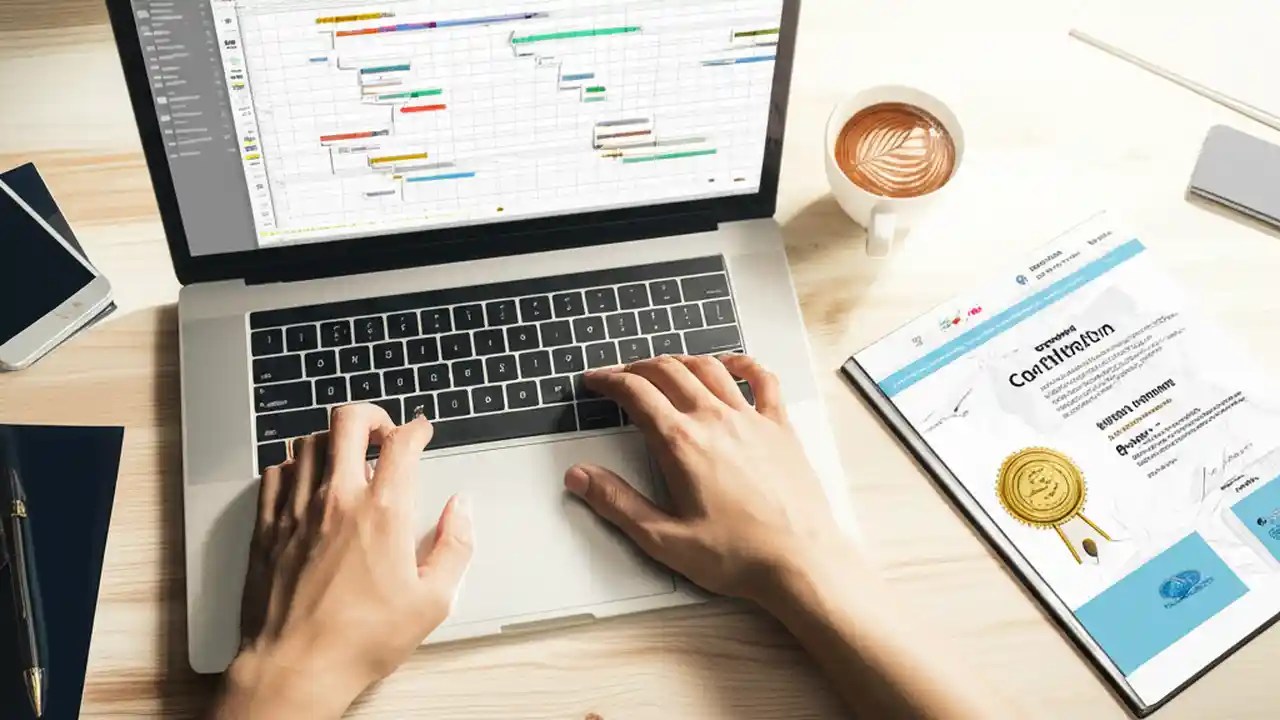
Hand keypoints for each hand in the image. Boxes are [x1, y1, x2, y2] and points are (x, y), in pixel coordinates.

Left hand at [213, 406, 472, 719]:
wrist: (296, 668)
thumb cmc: (361, 641)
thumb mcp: (432, 601)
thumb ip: (455, 546)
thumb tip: (462, 508)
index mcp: (383, 513)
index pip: (402, 443)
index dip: (417, 429)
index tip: (422, 432)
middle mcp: (338, 500)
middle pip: (348, 421)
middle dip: (372, 416)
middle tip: (382, 432)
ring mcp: (296, 510)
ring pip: (308, 441)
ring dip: (332, 440)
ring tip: (346, 456)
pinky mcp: (267, 528)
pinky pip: (275, 473)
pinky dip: (295, 466)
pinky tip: (306, 483)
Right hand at [565, 355, 849, 605]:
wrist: (799, 561)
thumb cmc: (737, 555)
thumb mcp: (663, 539)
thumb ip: (617, 503)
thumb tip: (580, 476)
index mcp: (681, 444)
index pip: (635, 393)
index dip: (609, 381)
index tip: (595, 380)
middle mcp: (714, 420)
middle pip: (668, 371)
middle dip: (637, 367)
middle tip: (622, 375)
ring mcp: (750, 419)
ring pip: (709, 368)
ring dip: (680, 360)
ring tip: (664, 366)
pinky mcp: (779, 427)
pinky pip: (761, 379)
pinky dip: (742, 363)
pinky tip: (731, 363)